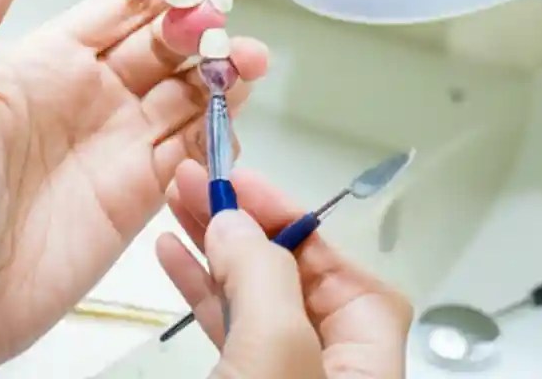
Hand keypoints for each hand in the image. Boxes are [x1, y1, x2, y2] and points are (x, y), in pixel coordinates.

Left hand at [0, 0, 268, 374]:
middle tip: (227, 23)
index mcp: (43, 67)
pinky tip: (239, 112)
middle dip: (203, 27)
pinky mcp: (134, 201)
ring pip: (186, 96)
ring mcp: (114, 150)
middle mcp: (85, 101)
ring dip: (223, 74)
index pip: (120, 7)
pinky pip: (190, 154)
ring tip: (251, 60)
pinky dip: (220, 131)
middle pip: (163, 46)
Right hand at [158, 160, 412, 377]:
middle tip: (199, 182)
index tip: (243, 185)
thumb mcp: (276, 348)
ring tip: (178, 203)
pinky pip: (226, 330)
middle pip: (295, 279)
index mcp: (368, 363)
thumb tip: (236, 222)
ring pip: (252, 301)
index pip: (347, 274)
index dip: (296, 223)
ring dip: (213, 247)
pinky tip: (174, 255)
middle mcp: (330, 370)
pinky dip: (199, 288)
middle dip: (245, 224)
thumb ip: (262, 276)